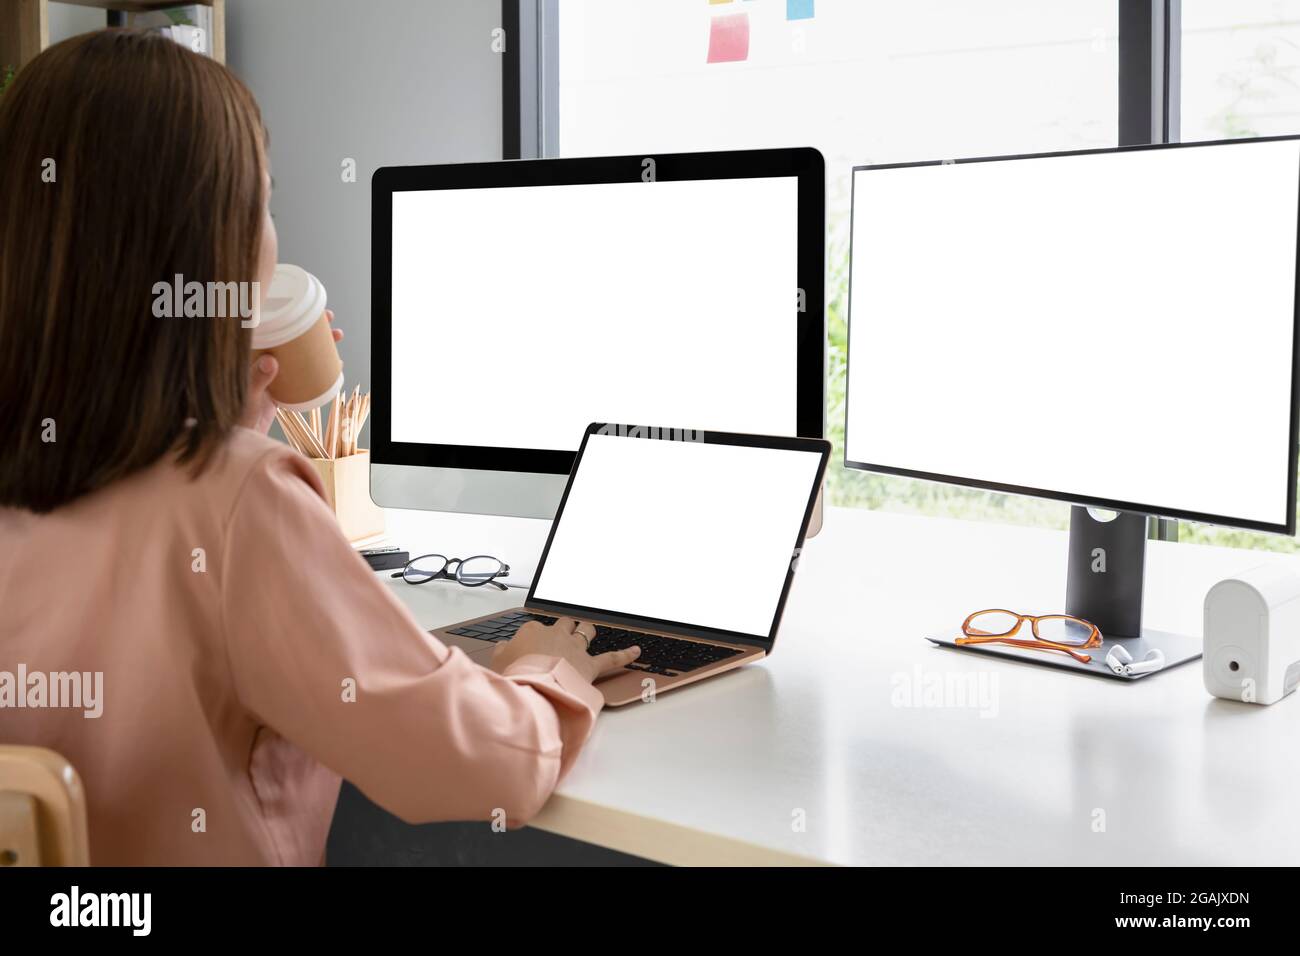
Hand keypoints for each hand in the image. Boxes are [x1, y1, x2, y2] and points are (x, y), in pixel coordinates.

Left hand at [240, 310, 343, 434]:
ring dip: (316, 343)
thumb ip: (256, 378)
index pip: (267, 325)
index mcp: (246, 353)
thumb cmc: (231, 416)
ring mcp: (269, 371)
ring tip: (335, 337)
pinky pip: (299, 370)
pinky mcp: (278, 385)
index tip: (302, 307)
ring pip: (295, 351)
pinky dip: (315, 365)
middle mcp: (257, 358)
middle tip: (329, 320)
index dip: (287, 312)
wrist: (235, 439)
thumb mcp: (245, 394)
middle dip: (309, 324)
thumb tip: (271, 361)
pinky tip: (330, 362)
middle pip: (286, 333)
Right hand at [489, 617, 639, 683]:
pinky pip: (612, 658)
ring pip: (585, 632)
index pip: (537, 627)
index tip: (535, 643)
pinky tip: (635, 651)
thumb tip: (503, 646)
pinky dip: (625, 654)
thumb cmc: (515, 675)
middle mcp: (556, 635)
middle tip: (566, 628)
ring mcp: (575, 648)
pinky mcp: (590, 665)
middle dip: (566, 625)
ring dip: (587, 631)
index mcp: (533, 631)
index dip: (537, 635)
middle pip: (564, 623)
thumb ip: (502, 651)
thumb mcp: (498, 662)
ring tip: (588, 630)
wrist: (534, 687)